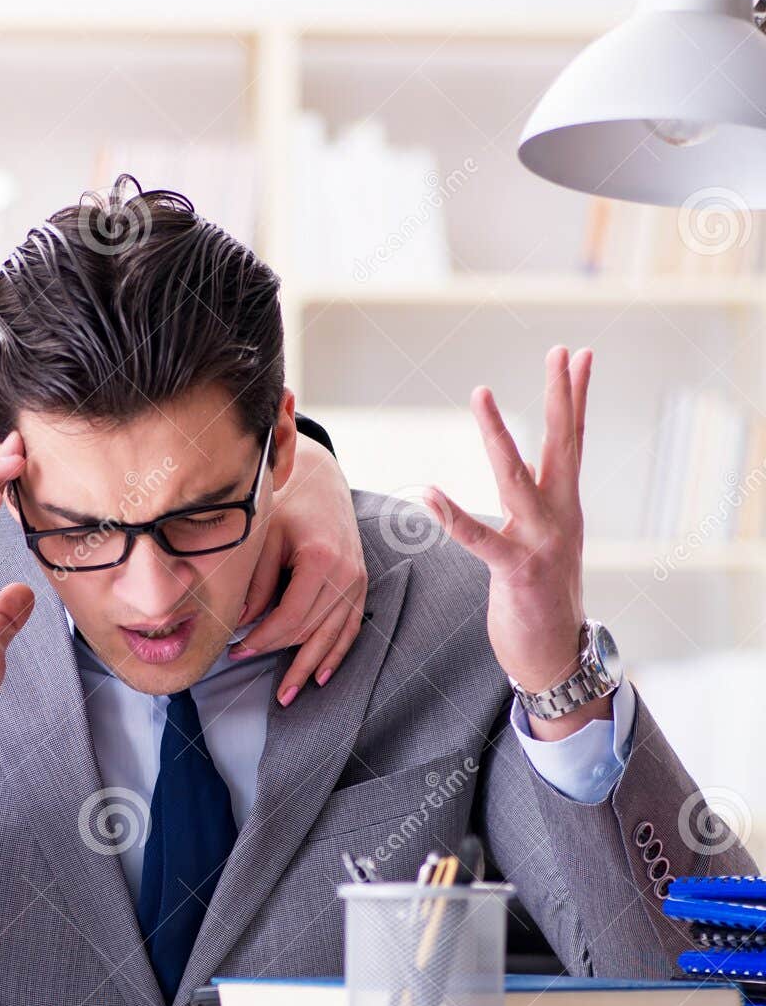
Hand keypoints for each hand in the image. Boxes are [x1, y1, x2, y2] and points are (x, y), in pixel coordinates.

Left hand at [235, 427, 367, 701]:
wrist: (320, 479)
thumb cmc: (286, 504)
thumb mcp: (264, 537)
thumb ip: (255, 582)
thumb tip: (241, 624)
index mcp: (321, 559)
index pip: (290, 618)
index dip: (262, 640)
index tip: (236, 650)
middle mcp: (347, 574)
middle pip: (311, 630)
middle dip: (279, 654)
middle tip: (247, 666)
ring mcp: (359, 581)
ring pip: (333, 636)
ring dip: (310, 667)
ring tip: (288, 694)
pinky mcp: (361, 585)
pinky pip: (351, 628)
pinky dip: (336, 653)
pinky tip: (321, 675)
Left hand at [423, 346, 601, 734]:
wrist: (556, 655)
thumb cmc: (541, 594)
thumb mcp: (541, 537)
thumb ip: (533, 502)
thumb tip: (531, 474)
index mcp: (562, 504)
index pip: (571, 439)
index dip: (574, 396)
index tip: (578, 354)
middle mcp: (559, 516)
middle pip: (562, 444)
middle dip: (562, 396)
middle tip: (561, 350)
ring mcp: (540, 542)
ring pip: (516, 478)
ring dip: (497, 434)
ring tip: (480, 392)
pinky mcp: (515, 571)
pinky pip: (479, 539)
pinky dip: (452, 517)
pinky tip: (427, 493)